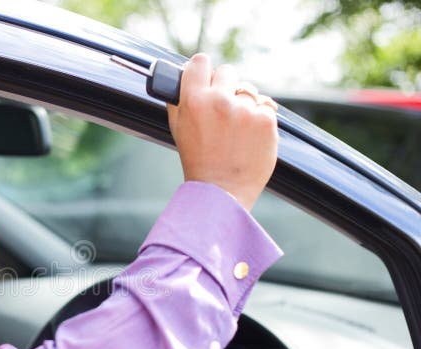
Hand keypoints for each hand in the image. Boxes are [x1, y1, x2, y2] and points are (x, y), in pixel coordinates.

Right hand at [167, 54, 277, 210]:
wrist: (221, 191)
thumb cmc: (197, 161)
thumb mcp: (178, 129)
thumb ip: (178, 100)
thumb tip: (182, 74)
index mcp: (193, 101)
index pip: (200, 62)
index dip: (203, 69)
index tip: (206, 77)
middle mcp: (219, 101)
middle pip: (227, 72)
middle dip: (226, 87)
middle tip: (222, 109)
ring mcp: (245, 110)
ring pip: (248, 90)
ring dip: (244, 103)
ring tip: (236, 130)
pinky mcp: (266, 120)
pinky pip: (265, 105)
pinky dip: (260, 118)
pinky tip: (250, 135)